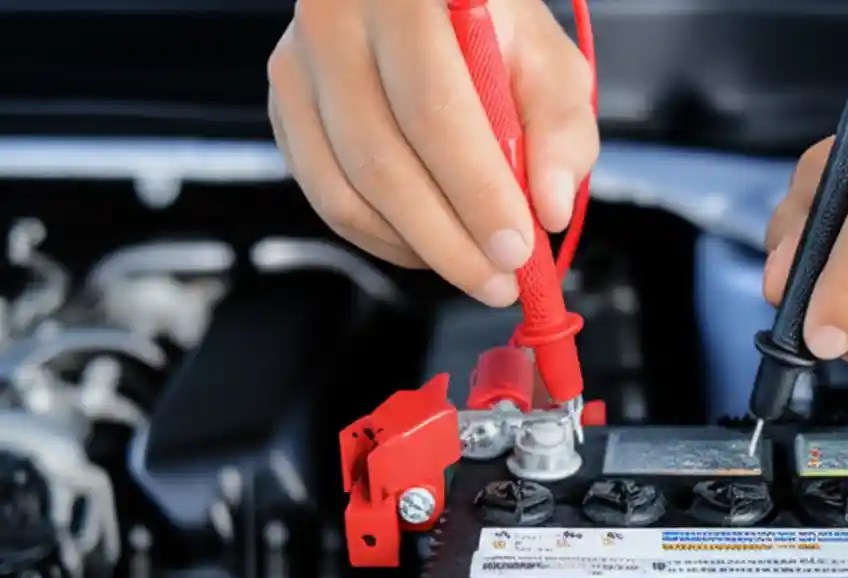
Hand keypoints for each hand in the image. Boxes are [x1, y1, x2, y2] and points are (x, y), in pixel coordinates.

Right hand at [267, 0, 596, 306]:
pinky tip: (429, 245)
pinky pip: (326, 196)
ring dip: (414, 248)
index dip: (475, 191)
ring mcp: (297, 67)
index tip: (517, 249)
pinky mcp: (285, 108)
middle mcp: (334, 23)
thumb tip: (550, 209)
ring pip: (343, 190)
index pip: (434, 110)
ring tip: (473, 270)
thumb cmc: (490, 26)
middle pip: (381, 161)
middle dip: (447, 240)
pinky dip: (382, 238)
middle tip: (499, 281)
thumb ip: (561, 130)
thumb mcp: (546, 60)